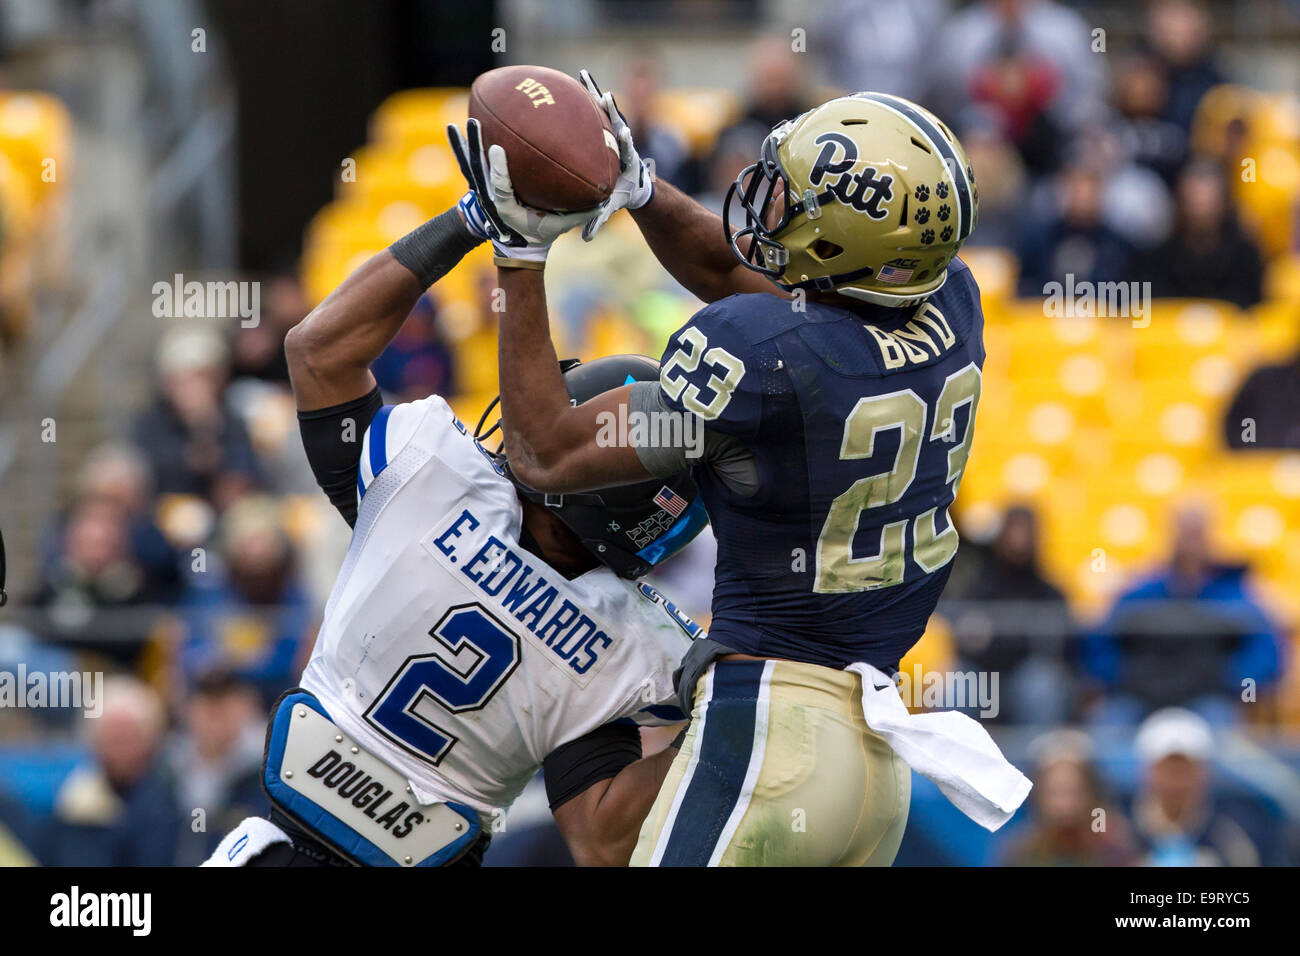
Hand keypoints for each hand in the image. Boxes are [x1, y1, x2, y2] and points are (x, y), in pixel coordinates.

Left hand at [448, 119, 597, 262]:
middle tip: (474, 123)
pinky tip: (458, 129)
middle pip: (479, 170)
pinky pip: (470, 164)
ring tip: (455, 124)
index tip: (496, 149)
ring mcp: (482, 191)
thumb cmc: (539, 233)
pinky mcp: (480, 185)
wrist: (517, 245)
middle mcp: (491, 198)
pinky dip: (464, 148)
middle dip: (476, 147)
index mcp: (507, 208)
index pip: (500, 187)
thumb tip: (604, 200)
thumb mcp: (559, 226)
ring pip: (470, 166)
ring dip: (463, 146)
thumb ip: (580, 214)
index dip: (497, 169)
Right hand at [578, 69, 655, 241]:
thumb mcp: (611, 207)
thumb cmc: (621, 195)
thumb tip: (586, 239)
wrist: (633, 182)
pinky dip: (584, 97)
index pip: (627, 148)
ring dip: (593, 94)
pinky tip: (574, 82)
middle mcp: (620, 142)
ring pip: (603, 110)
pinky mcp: (605, 128)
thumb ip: (599, 221)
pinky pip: (592, 110)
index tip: (624, 132)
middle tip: (604, 95)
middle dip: (611, 110)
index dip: (625, 140)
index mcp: (625, 161)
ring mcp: (613, 132)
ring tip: (583, 77)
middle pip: (616, 122)